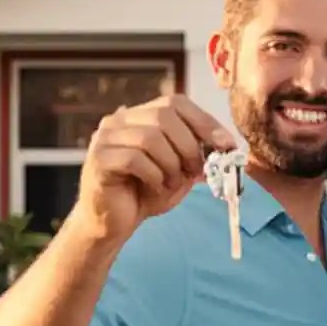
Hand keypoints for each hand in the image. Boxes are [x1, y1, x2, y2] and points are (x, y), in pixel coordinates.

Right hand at [70, 94, 235, 243]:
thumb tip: (227, 145)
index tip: (226, 144)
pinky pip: (135, 159)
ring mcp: (106, 138)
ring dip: (171, 165)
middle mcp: (120, 120)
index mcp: (140, 116)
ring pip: (150, 138)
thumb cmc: (146, 194)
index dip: (204, 121)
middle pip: (163, 116)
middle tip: (196, 170)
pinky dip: (154, 176)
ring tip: (171, 183)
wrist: (113, 224)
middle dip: (189, 146)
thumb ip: (198, 155)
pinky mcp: (99, 159)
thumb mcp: (181, 171)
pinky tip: (154, 188)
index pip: (175, 102)